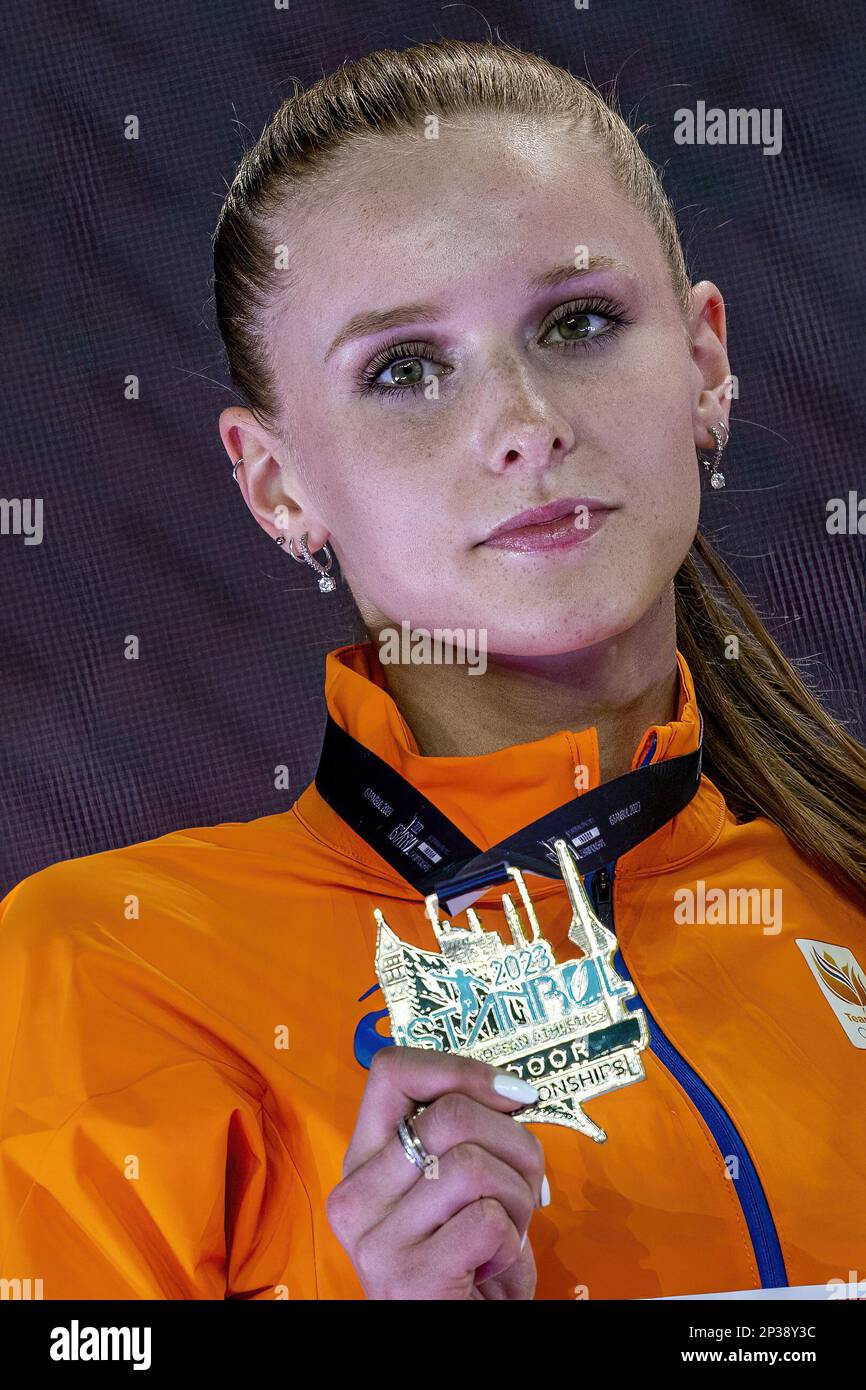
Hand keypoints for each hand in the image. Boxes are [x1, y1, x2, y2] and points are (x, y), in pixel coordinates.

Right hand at [326, 1046, 546, 1299]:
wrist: (454, 1337)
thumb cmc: (465, 1260)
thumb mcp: (449, 1187)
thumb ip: (459, 1135)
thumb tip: (510, 1090)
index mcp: (363, 1160)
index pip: (392, 1071)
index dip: (459, 1069)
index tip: (511, 1093)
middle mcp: (356, 1195)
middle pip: (451, 1115)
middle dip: (515, 1143)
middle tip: (525, 1184)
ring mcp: (377, 1239)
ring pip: (474, 1164)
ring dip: (518, 1198)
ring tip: (507, 1231)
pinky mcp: (409, 1277)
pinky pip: (488, 1220)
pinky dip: (511, 1241)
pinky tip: (492, 1265)